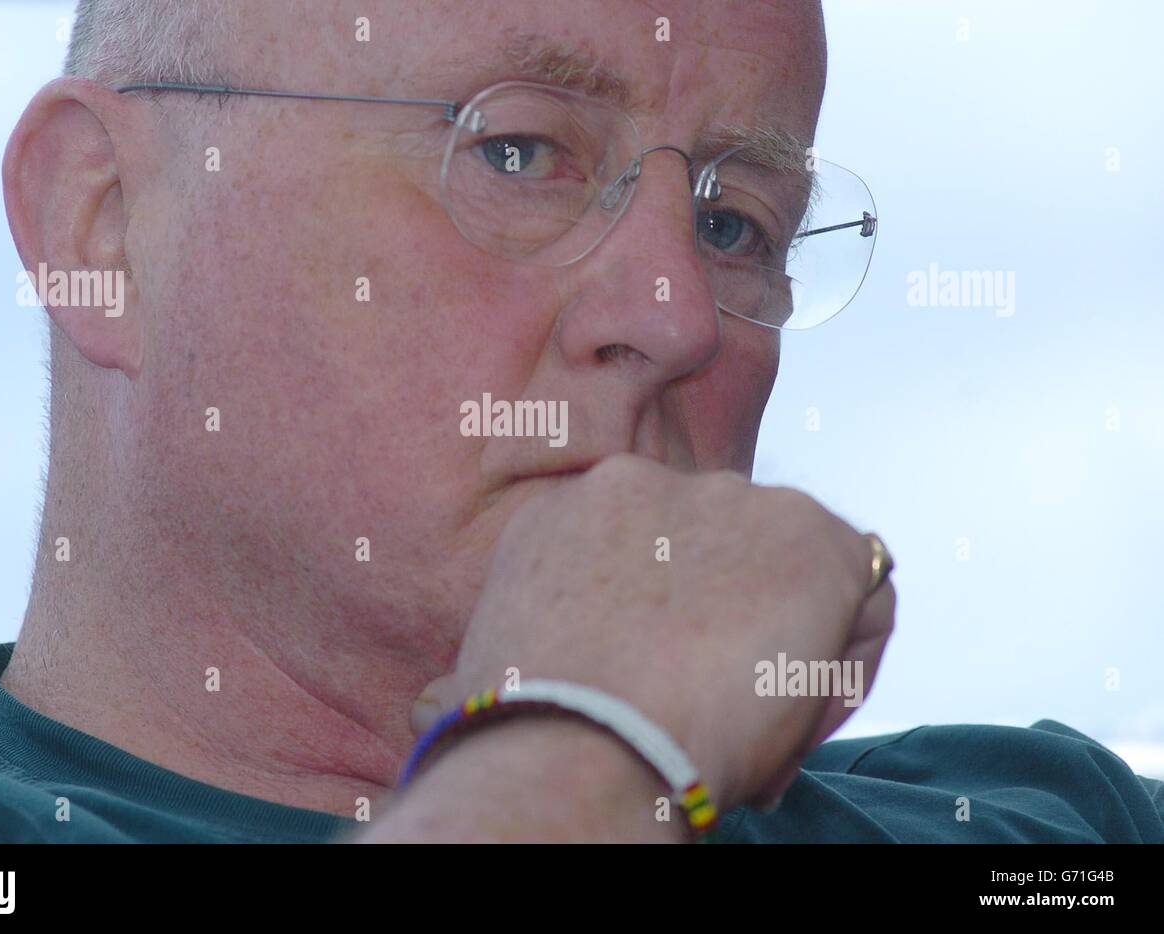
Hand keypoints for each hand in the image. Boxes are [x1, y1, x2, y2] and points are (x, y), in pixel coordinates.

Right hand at [411, 454, 895, 809]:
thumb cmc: (523, 728)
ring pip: (796, 570)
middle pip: (727, 551)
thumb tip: (424, 700)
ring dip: (792, 640)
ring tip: (757, 721)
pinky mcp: (808, 534)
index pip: (658, 549)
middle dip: (733, 621)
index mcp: (572, 512)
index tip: (667, 681)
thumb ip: (497, 656)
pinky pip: (863, 595)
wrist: (576, 740)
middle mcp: (650, 486)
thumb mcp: (486, 671)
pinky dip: (849, 656)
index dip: (676, 620)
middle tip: (719, 708)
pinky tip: (801, 705)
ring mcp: (730, 501)